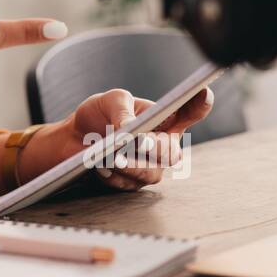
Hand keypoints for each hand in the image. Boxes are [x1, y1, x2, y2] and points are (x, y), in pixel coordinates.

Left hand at [48, 87, 213, 191]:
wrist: (74, 137)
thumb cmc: (99, 114)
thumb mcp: (109, 101)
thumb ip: (122, 110)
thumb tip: (129, 128)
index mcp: (164, 119)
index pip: (189, 112)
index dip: (199, 104)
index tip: (203, 92)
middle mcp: (163, 145)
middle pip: (171, 152)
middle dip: (157, 148)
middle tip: (140, 141)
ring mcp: (150, 166)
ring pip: (151, 173)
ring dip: (131, 166)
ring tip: (111, 157)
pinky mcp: (132, 182)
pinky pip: (128, 184)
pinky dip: (113, 175)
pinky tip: (100, 167)